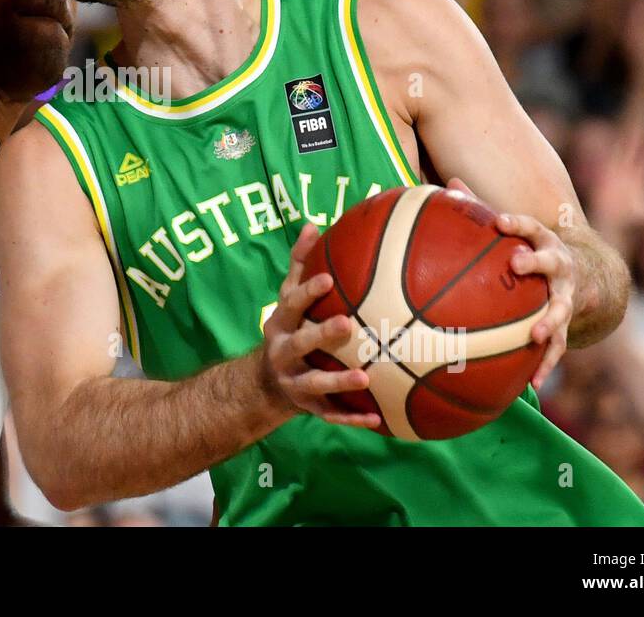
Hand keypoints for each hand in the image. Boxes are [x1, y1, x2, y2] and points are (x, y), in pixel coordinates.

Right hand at [260, 223, 382, 428]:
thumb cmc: (290, 327)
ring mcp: (294, 382)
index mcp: (280, 323)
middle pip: (301, 343)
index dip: (307, 292)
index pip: (291, 304)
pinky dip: (351, 417)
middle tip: (348, 324)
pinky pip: (331, 414)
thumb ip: (299, 265)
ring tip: (364, 377)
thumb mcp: (287, 298)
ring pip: (314, 383)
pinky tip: (377, 418)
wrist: (266, 383)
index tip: (328, 279)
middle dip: (322, 334)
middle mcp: (283, 352)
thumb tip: (312, 224)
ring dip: (338, 382)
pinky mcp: (307, 407)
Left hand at [446, 178, 574, 391]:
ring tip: (534, 335)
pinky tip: (532, 383)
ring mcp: (566, 298)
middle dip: (535, 263)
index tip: (499, 220)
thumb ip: (481, 208)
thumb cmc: (530, 249)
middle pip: (551, 263)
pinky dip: (546, 364)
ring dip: (549, 321)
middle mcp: (559, 267)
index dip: (516, 222)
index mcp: (542, 242)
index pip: (531, 227)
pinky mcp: (567, 325)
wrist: (584, 276)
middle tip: (516, 264)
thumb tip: (447, 183)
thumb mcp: (513, 229)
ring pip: (561, 309)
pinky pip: (558, 347)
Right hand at [588, 126, 643, 242]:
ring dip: (632, 144)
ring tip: (638, 131)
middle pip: (639, 158)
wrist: (609, 219)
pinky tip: (622, 140)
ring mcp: (619, 174)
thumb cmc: (627, 218)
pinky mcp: (609, 173)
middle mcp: (630, 177)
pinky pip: (614, 158)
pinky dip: (618, 149)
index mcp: (640, 184)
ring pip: (627, 156)